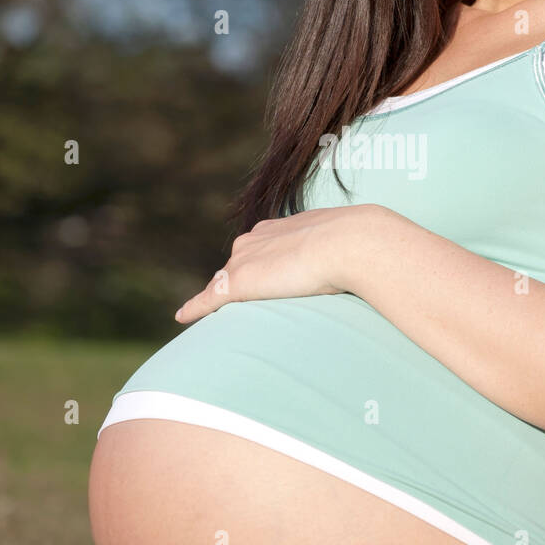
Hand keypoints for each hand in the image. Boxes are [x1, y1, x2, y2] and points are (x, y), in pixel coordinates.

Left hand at [174, 204, 384, 323]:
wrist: (351, 244)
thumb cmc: (358, 243)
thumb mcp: (345, 243)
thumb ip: (338, 252)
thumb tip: (363, 258)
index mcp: (277, 228)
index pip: (257, 250)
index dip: (258, 265)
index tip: (260, 276)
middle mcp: (254, 240)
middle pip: (235, 266)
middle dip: (236, 282)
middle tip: (244, 303)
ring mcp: (243, 261)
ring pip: (223, 284)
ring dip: (219, 298)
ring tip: (213, 316)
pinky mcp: (238, 284)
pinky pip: (208, 298)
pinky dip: (195, 308)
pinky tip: (182, 317)